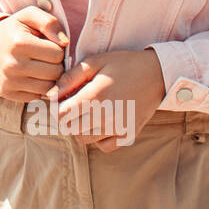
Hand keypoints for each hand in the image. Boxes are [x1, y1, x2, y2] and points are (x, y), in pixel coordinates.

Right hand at [0, 0, 67, 101]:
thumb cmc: (14, 30)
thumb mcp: (29, 16)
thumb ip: (49, 22)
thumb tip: (65, 42)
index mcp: (19, 43)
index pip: (57, 54)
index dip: (57, 49)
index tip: (47, 45)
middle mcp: (12, 65)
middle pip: (55, 73)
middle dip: (55, 64)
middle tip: (45, 57)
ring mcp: (9, 81)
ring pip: (48, 88)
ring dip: (49, 78)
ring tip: (40, 66)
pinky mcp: (7, 93)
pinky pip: (37, 96)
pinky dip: (38, 88)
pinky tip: (32, 76)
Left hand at [51, 48, 166, 151]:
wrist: (157, 73)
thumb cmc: (123, 64)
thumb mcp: (95, 62)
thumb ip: (70, 78)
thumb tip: (50, 94)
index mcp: (94, 97)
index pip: (60, 115)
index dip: (55, 108)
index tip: (60, 99)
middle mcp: (105, 117)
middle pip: (69, 129)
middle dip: (66, 118)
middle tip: (73, 104)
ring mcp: (118, 128)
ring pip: (84, 139)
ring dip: (80, 128)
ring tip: (88, 112)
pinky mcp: (129, 135)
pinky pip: (104, 146)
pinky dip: (98, 138)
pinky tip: (101, 123)